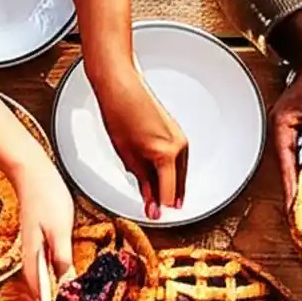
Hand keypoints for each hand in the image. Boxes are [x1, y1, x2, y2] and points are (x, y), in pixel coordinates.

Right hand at [15, 164, 75, 298]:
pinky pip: (42, 266)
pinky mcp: (36, 240)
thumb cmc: (46, 197)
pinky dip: (49, 277)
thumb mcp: (60, 229)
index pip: (39, 292)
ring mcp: (32, 248)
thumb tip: (66, 282)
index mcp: (34, 256)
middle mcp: (30, 255)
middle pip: (37, 289)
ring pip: (39, 278)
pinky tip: (58, 278)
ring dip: (48, 294)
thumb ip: (62, 257)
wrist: (32, 172)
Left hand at [95, 69, 188, 219]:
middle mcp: (179, 147)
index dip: (159, 207)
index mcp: (165, 154)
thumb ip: (142, 182)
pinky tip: (161, 178)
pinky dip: (171, 172)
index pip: (168, 193)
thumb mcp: (127, 156)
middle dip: (166, 198)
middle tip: (154, 210)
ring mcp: (181, 139)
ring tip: (156, 198)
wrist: (121, 86)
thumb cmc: (119, 113)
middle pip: (178, 185)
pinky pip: (179, 161)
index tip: (152, 215)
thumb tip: (150, 200)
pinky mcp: (178, 134)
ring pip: (180, 174)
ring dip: (170, 186)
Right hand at [268, 8, 301, 205]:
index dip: (290, 193)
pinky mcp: (299, 126)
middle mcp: (280, 131)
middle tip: (301, 217)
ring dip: (301, 180)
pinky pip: (301, 151)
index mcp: (282, 129)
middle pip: (285, 169)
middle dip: (294, 192)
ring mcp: (289, 129)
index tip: (293, 214)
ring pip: (293, 161)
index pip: (285, 169)